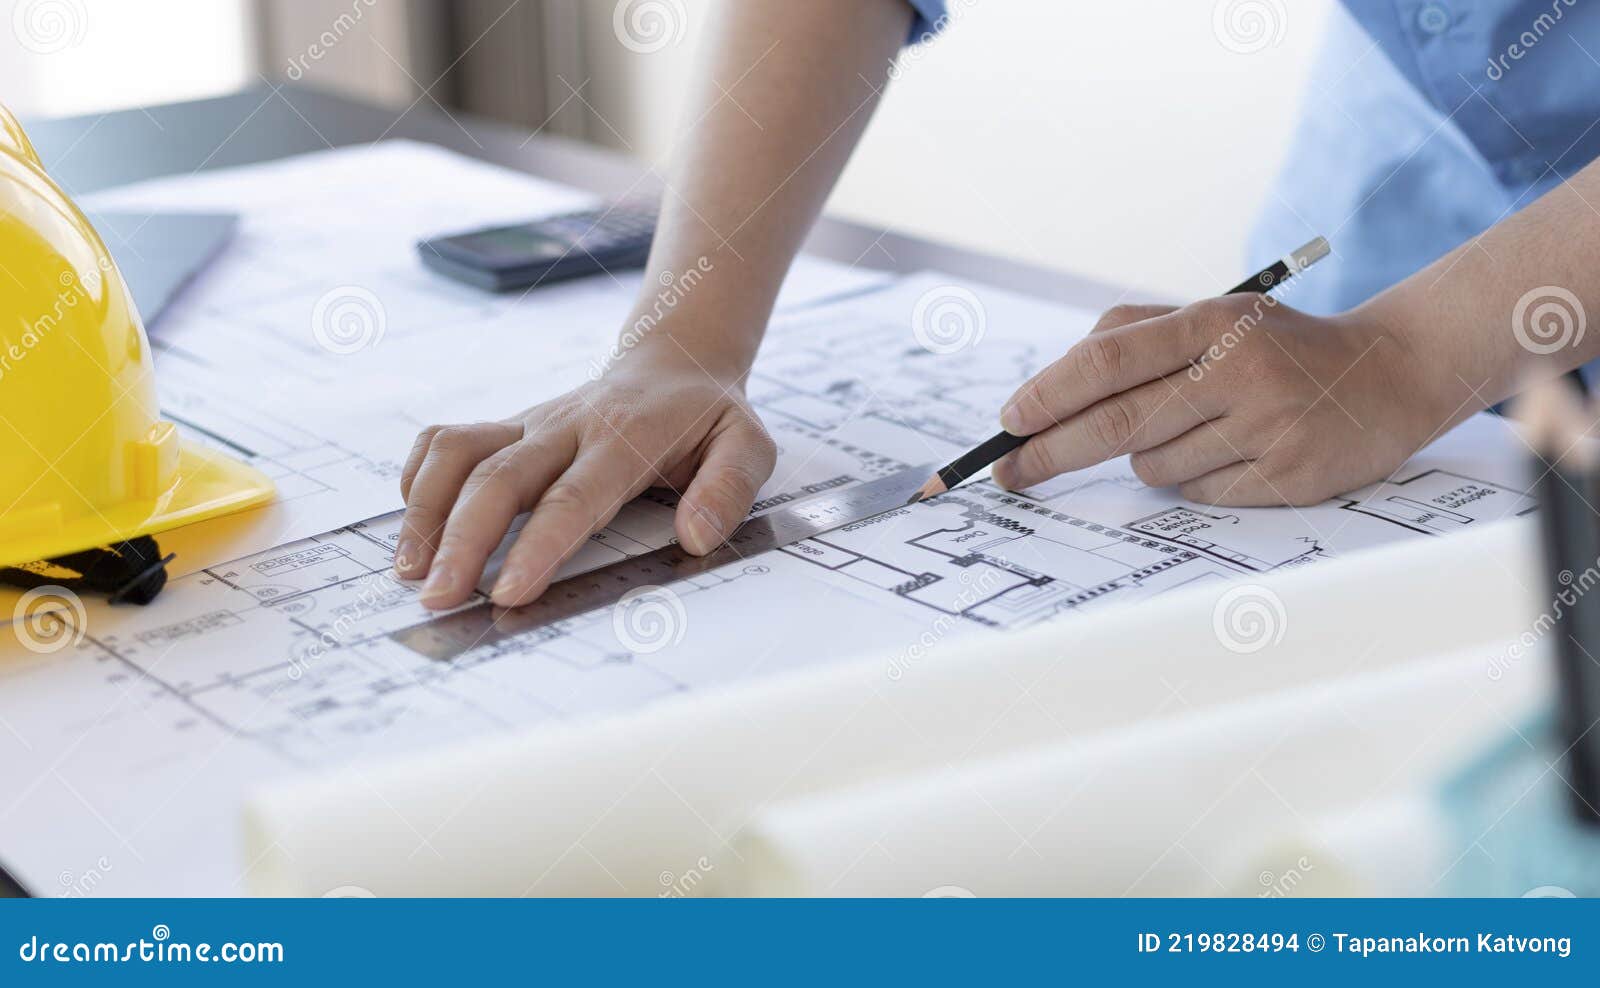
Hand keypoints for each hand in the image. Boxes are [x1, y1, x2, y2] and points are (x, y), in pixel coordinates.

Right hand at [395, 349, 775, 609]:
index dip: (538, 543)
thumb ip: (728, 488)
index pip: (574, 495)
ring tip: (410, 571)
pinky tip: (416, 526)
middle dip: (462, 540)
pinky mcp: (507, 427)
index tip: (510, 591)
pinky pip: (446, 441)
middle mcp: (566, 426)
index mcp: (625, 438)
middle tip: (439, 598)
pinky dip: (420, 479)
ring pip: (458, 453)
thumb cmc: (709, 416)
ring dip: (426, 511)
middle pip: (500, 479)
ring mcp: (529, 423)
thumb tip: (697, 537)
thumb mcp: (748, 444)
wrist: (674, 359)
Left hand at [991, 297, 1444, 505]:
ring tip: (1198, 429)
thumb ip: (1132, 337)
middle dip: (1049, 453)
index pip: (1108, 362)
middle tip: (1008, 473)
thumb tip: (1047, 389)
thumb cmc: (1276, 347)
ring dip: (1147, 459)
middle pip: (1116, 424)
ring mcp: (1267, 427)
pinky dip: (1194, 482)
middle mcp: (1240, 371)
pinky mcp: (1289, 478)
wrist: (1391, 374)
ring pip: (1153, 467)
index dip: (1049, 395)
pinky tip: (1232, 454)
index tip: (1007, 422)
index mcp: (1213, 322)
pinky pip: (1198, 496)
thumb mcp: (1213, 316)